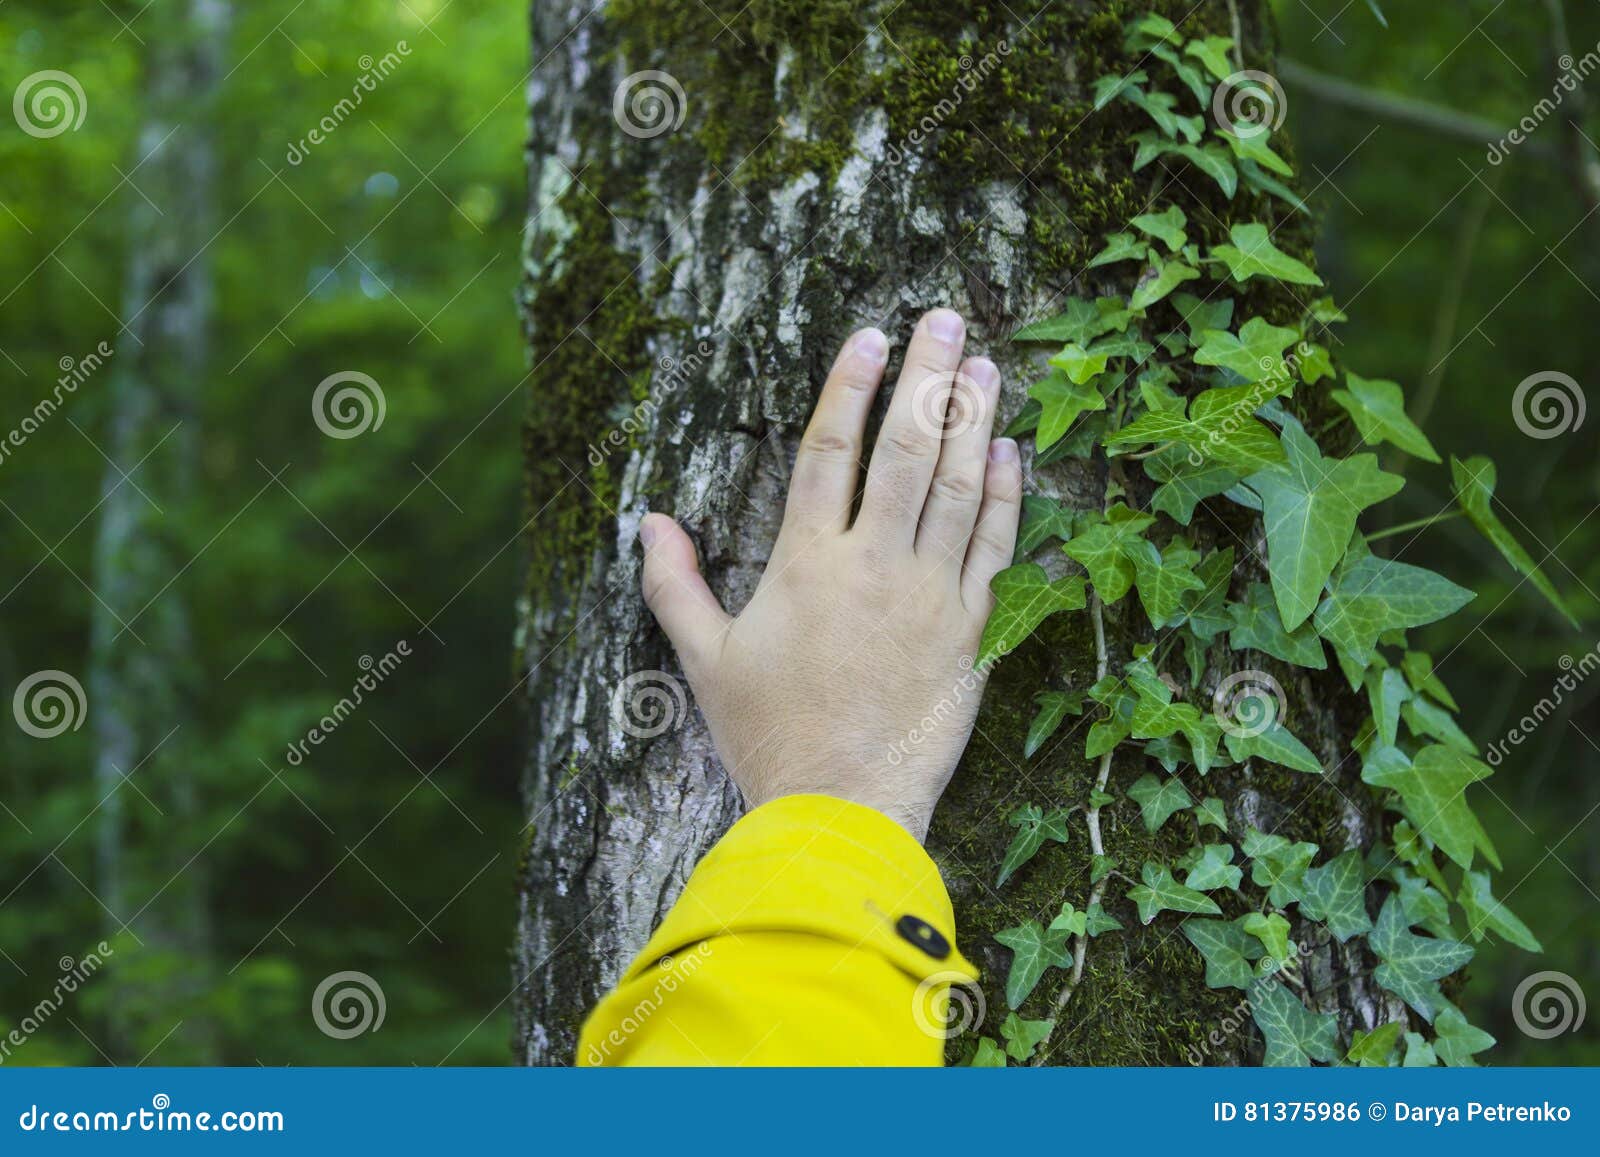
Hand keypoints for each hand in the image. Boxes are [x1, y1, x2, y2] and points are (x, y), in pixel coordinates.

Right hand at [638, 309, 1021, 841]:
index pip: (828, 452)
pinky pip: (995, 550)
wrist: (842, 809)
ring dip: (973, 422)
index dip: (848, 387)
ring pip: (958, 489)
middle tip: (946, 318)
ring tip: (984, 366)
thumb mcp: (703, 660)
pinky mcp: (971, 633)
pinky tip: (1010, 453)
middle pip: (906, 451)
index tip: (870, 335)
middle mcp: (874, 565)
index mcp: (806, 563)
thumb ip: (674, 585)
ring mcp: (930, 596)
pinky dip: (1005, 498)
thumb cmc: (767, 736)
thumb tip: (649, 521)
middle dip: (927, 378)